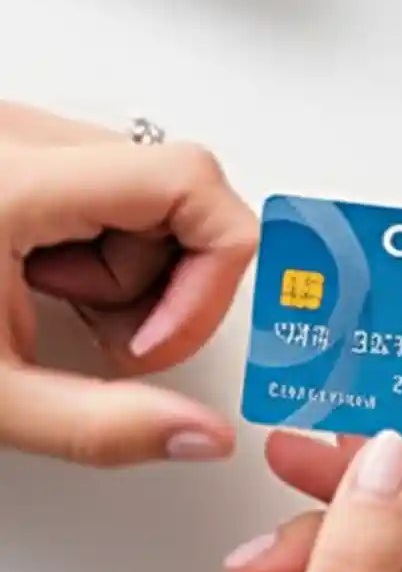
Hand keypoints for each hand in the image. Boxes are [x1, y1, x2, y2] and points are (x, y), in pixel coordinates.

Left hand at [0, 101, 257, 466]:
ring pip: (148, 193)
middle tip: (96, 332)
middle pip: (176, 195)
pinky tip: (45, 280)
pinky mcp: (13, 150)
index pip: (191, 185)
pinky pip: (108, 190)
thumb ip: (104, 424)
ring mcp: (14, 135)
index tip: (158, 336)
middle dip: (160, 283)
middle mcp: (16, 135)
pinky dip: (96, 249)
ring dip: (127, 270)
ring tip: (52, 303)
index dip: (211, 271)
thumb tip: (200, 435)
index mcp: (11, 181)